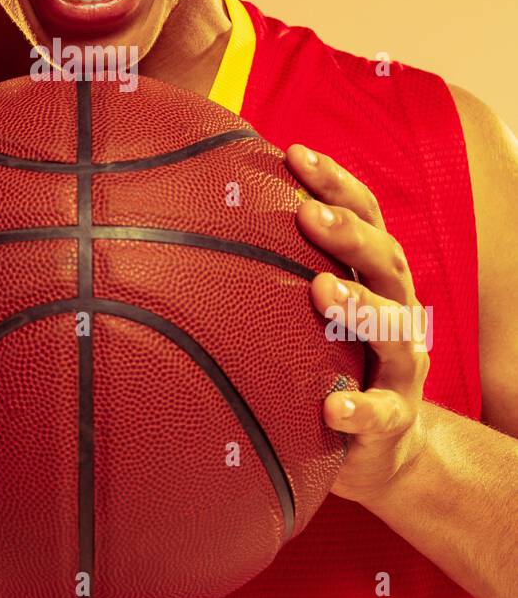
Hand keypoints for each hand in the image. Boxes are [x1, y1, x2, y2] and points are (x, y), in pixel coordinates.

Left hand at [285, 144, 429, 503]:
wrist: (382, 445)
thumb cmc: (331, 358)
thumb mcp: (309, 309)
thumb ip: (276, 266)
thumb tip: (198, 212)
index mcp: (374, 275)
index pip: (365, 216)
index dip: (336, 183)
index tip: (296, 153)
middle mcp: (397, 310)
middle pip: (386, 259)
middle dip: (349, 233)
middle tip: (309, 214)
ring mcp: (400, 365)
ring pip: (393, 329)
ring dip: (360, 306)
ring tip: (323, 289)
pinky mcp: (394, 420)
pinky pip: (381, 414)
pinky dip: (360, 410)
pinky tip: (332, 408)